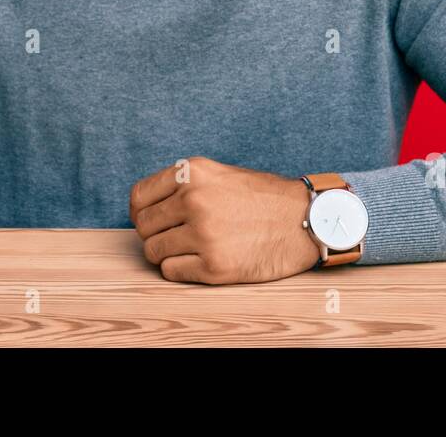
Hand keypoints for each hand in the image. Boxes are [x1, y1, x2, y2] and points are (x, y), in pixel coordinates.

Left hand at [129, 156, 321, 284]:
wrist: (307, 220)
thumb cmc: (263, 198)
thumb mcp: (219, 174)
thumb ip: (182, 185)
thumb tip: (143, 209)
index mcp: (193, 173)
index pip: (139, 197)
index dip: (142, 212)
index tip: (153, 220)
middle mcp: (194, 200)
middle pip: (144, 226)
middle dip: (156, 234)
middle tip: (177, 236)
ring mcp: (203, 235)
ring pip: (153, 251)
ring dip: (167, 253)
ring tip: (192, 248)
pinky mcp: (214, 267)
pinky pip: (171, 272)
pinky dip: (181, 269)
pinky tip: (202, 261)